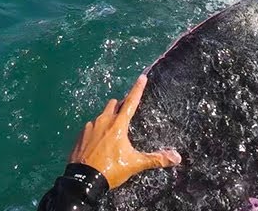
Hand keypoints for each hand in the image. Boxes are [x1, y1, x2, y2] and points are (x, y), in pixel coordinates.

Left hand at [68, 74, 180, 188]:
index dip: (138, 89)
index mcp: (118, 125)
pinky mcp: (80, 135)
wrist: (82, 180)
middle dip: (120, 105)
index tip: (142, 77)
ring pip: (101, 115)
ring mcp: (89, 127)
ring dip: (108, 118)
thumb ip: (155, 159)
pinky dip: (97, 130)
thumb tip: (177, 157)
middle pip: (113, 104)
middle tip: (126, 113)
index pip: (131, 102)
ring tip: (112, 132)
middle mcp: (103, 121)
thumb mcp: (134, 164)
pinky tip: (99, 142)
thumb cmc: (111, 170)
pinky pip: (90, 127)